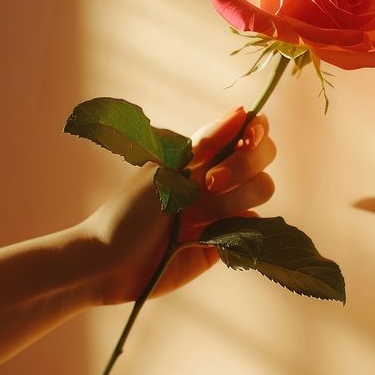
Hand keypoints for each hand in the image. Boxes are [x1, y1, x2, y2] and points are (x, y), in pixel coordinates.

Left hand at [79, 108, 275, 303]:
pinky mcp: (227, 243)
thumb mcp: (166, 169)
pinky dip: (241, 228)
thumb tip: (241, 112)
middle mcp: (219, 179)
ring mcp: (225, 211)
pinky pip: (255, 230)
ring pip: (261, 192)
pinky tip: (209, 233)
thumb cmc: (130, 210)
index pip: (249, 133)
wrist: (111, 262)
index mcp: (203, 155)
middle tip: (209, 183)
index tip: (246, 139)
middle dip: (243, 167)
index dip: (256, 133)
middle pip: (262, 161)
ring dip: (231, 200)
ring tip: (195, 217)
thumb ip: (207, 142)